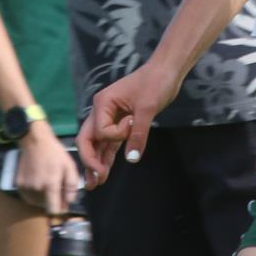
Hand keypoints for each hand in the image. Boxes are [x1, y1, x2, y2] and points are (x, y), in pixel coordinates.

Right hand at [14, 129, 80, 214]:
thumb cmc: (55, 154)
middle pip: (45, 206)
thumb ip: (71, 186)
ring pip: (36, 202)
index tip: (62, 204)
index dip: (59, 209)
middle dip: (52, 201)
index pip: (53, 210)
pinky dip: (34, 194)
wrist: (35, 141)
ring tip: (46, 185)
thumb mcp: (69, 166)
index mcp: (50, 185)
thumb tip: (69, 202)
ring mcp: (26, 187)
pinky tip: (38, 183)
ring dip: (42, 198)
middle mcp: (36, 189)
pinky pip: (28, 197)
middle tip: (56, 188)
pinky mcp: (19, 185)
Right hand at [77, 62, 178, 185]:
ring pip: (99, 144)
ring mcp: (110, 117)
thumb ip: (138, 133)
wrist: (166, 71)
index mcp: (102, 103)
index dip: (115, 135)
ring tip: (95, 184)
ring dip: (97, 162)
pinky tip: (105, 171)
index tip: (132, 124)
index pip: (100, 130)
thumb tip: (131, 158)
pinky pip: (111, 143)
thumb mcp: (147, 108)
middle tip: (92, 182)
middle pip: (88, 139)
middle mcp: (102, 111)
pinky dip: (108, 156)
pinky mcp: (121, 123)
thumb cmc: (155, 83)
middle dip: (90, 161)